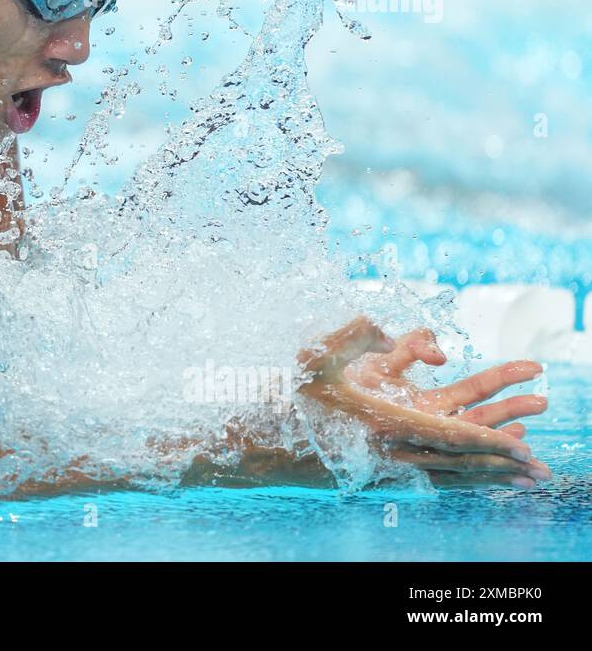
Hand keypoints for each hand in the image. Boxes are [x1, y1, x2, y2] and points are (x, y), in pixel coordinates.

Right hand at [298, 317, 551, 488]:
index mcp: (382, 423)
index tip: (521, 444)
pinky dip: (469, 477)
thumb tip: (392, 333)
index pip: (449, 435)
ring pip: (454, 474)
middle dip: (503, 462)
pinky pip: (439, 477)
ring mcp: (392, 464)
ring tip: (528, 480)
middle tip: (540, 469)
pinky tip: (488, 475)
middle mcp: (394, 451)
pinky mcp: (390, 469)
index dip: (489, 439)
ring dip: (493, 476)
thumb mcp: (317, 356)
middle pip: (461, 461)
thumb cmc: (296, 395)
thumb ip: (355, 335)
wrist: (272, 439)